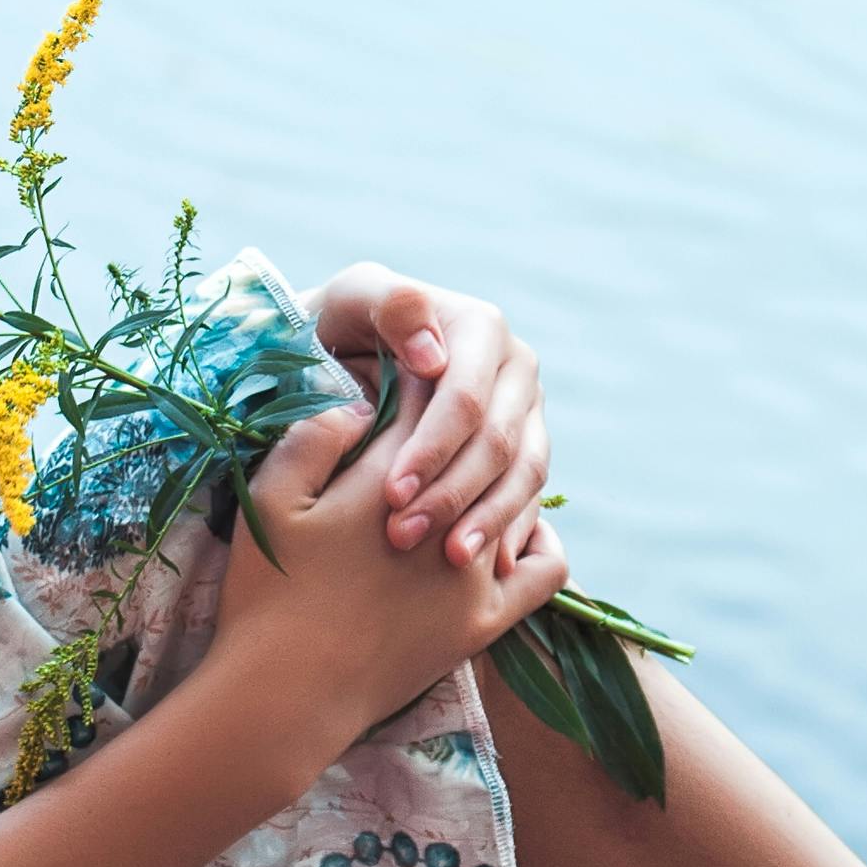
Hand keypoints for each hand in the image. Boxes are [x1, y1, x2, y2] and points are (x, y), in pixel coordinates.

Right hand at [214, 403, 572, 762]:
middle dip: (455, 417)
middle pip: (475, 441)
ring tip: (465, 464)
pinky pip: (545, 569)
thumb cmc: (267, 592)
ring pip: (514, 492)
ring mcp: (475, 572)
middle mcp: (449, 516)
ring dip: (493, 471)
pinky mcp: (485, 620)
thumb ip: (314, 437)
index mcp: (392, 478)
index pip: (426, 397)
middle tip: (432, 411)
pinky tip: (514, 528)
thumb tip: (363, 400)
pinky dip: (537, 539)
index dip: (415, 372)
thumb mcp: (268, 501)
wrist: (285, 694)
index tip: (401, 367)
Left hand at [306, 262, 553, 577]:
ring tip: (446, 559)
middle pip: (499, 441)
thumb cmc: (336, 330)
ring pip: (524, 473)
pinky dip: (507, 530)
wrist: (339, 359)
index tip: (390, 492)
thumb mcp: (349, 302)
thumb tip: (434, 357)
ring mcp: (526, 411)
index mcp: (480, 327)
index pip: (465, 399)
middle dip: (452, 493)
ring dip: (486, 520)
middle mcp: (514, 367)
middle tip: (403, 537)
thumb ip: (389, 305)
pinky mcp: (527, 450)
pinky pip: (531, 495)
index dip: (432, 448)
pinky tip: (477, 564)